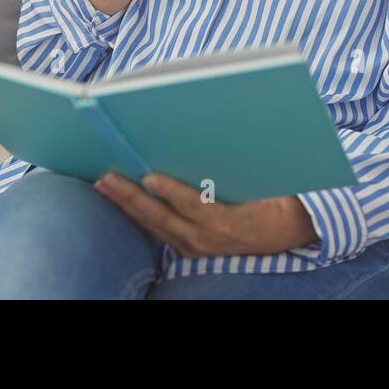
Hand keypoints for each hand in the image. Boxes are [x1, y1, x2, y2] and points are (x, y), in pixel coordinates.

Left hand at [93, 171, 319, 257]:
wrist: (283, 233)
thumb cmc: (271, 199)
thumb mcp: (260, 183)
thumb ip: (233, 169)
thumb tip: (205, 140)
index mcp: (228, 222)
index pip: (195, 206)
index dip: (171, 192)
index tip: (149, 176)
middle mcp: (207, 240)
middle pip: (162, 218)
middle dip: (131, 197)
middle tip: (107, 179)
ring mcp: (194, 247)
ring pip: (153, 226)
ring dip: (126, 205)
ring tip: (104, 186)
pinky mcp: (187, 248)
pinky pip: (157, 231)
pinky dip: (137, 214)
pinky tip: (121, 200)